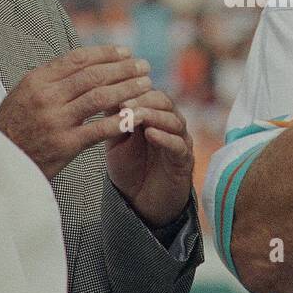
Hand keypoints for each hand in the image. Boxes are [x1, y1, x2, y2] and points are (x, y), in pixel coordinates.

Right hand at [0, 45, 152, 179]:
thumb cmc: (13, 129)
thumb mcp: (23, 96)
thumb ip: (50, 80)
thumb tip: (82, 63)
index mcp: (36, 81)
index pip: (77, 59)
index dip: (105, 53)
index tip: (125, 52)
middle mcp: (45, 97)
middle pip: (92, 75)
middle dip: (123, 69)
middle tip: (143, 66)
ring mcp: (55, 121)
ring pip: (99, 98)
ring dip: (127, 89)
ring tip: (146, 85)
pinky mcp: (64, 145)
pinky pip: (99, 129)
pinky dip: (121, 121)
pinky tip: (137, 116)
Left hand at [106, 87, 194, 227]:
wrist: (140, 203)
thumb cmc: (129, 169)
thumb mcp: (115, 141)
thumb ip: (115, 121)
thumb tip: (108, 93)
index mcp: (152, 115)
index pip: (147, 92)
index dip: (132, 89)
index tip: (115, 90)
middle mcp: (169, 123)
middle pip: (163, 101)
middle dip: (143, 100)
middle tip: (124, 103)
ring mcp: (179, 140)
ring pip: (173, 120)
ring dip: (154, 115)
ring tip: (136, 115)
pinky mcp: (184, 160)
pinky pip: (178, 145)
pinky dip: (165, 137)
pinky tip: (150, 134)